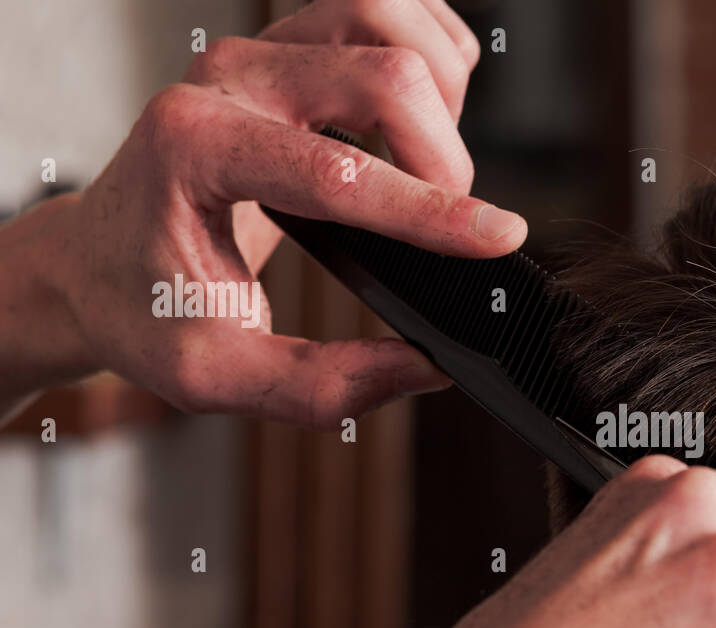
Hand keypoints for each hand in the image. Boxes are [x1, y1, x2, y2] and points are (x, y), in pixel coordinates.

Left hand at [3, 0, 524, 426]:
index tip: (500, 238)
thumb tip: (424, 367)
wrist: (99, 262)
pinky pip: (380, 6)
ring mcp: (259, 53)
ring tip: (433, 160)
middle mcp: (227, 82)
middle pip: (381, 71)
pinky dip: (425, 48)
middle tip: (451, 223)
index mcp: (196, 150)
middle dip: (444, 155)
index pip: (340, 172)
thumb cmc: (144, 310)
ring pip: (385, 14)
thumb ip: (320, 385)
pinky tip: (424, 113)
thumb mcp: (215, 374)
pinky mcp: (287, 46)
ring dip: (439, 85)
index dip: (431, 211)